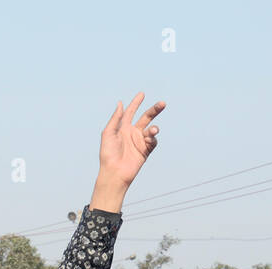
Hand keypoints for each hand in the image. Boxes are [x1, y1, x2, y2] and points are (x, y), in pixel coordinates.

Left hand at [92, 93, 164, 211]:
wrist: (114, 172)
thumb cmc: (108, 154)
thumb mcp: (108, 133)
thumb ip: (116, 118)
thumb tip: (120, 103)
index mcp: (123, 127)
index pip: (131, 112)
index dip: (136, 103)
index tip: (142, 94)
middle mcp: (132, 133)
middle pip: (146, 117)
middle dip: (154, 110)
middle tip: (163, 103)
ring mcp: (139, 141)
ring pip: (151, 129)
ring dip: (154, 128)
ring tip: (154, 130)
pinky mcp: (145, 151)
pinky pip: (153, 141)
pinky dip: (152, 138)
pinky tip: (149, 139)